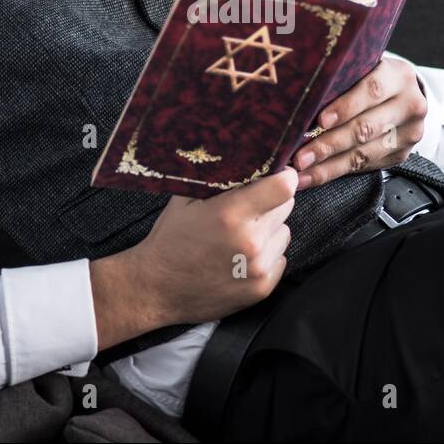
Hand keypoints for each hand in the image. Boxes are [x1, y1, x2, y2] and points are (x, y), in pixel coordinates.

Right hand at [101, 167, 297, 338]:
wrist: (156, 288)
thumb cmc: (170, 240)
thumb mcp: (186, 200)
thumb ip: (218, 179)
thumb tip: (243, 156)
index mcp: (230, 214)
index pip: (283, 186)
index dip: (283, 176)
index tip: (278, 174)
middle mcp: (249, 241)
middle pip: (286, 207)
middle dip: (272, 201)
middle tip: (250, 206)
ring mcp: (258, 267)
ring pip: (284, 232)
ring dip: (270, 229)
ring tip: (242, 235)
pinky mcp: (262, 287)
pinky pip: (280, 258)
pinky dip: (267, 254)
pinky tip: (243, 256)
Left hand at [291, 57, 426, 189]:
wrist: (406, 95)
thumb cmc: (372, 78)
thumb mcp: (363, 69)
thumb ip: (341, 80)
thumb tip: (300, 97)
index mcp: (398, 76)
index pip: (372, 90)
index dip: (345, 106)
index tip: (320, 120)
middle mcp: (410, 105)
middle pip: (366, 128)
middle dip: (329, 144)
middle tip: (300, 157)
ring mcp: (409, 133)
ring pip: (364, 154)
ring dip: (328, 166)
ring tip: (301, 172)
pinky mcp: (402, 154)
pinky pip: (365, 166)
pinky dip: (336, 172)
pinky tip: (314, 176)